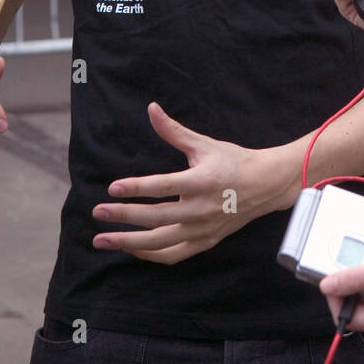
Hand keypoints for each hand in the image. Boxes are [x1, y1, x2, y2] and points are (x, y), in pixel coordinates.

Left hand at [91, 102, 296, 264]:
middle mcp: (201, 209)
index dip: (136, 188)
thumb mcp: (204, 144)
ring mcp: (203, 229)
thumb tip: (151, 109)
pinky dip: (150, 255)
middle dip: (123, 215)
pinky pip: (172, 254)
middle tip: (98, 212)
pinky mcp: (205, 241)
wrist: (265, 185)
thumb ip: (174, 131)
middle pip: (155, 217)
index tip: (113, 188)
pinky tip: (131, 248)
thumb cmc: (233, 161)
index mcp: (202, 181)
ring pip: (160, 242)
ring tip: (102, 240)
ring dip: (129, 242)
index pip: (162, 187)